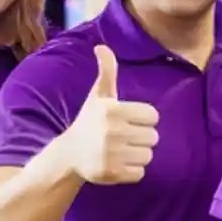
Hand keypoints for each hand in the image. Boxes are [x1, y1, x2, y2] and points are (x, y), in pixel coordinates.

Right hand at [67, 45, 159, 184]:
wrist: (69, 154)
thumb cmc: (90, 121)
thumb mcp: (99, 96)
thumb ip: (106, 72)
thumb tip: (101, 46)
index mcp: (113, 110)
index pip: (153, 117)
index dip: (143, 120)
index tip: (126, 121)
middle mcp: (112, 131)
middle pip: (153, 137)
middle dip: (141, 138)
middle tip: (121, 138)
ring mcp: (111, 154)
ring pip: (148, 156)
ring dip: (137, 155)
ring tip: (119, 151)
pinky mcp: (111, 173)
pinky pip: (140, 173)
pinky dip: (132, 171)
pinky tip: (116, 164)